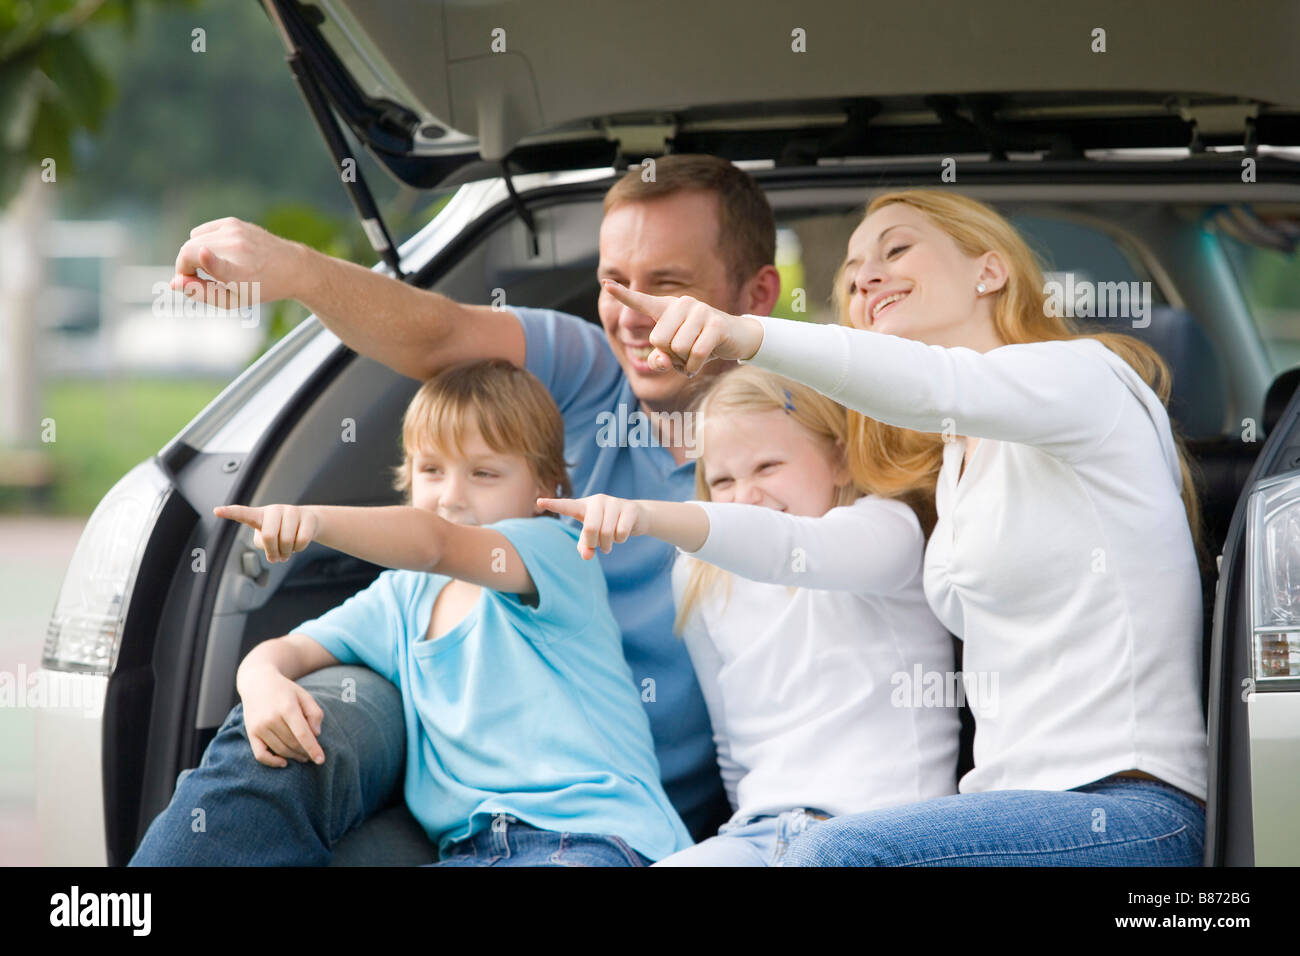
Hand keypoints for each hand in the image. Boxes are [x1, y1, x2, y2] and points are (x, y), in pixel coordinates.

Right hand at [172, 217, 306, 307]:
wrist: (291, 267)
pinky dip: (201, 243)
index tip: (203, 255)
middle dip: (185, 267)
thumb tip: (174, 283)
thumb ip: (201, 293)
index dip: (210, 261)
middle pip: (187, 252)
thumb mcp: (233, 300)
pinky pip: (200, 232)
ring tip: (212, 268)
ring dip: (193, 255)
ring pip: (192, 240)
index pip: (222, 265)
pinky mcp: (232, 222)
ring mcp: (234, 231)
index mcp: (240, 273)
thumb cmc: (260, 288)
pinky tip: (218, 253)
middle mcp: (237, 249)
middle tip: (198, 280)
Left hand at [214, 503, 318, 562]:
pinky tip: (298, 545)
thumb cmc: (281, 531)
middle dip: (274, 552)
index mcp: (260, 515)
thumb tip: (274, 554)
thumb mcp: (267, 537)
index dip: (230, 513)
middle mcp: (275, 510)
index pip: (243, 513)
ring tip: (287, 551)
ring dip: (287, 553)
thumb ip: (264, 544)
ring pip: (287, 541)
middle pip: (269, 536)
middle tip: (277, 557)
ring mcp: (292, 511)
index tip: (216, 511)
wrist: (308, 521)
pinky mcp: (307, 516)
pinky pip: (301, 541)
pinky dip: (299, 549)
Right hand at [237, 665, 325, 767]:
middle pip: (292, 743)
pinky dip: (272, 762)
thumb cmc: (285, 690)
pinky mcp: (250, 733)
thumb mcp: (305, 695)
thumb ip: (315, 713)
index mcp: (287, 707)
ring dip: (293, 756)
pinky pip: (260, 755)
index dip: (313, 748)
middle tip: (312, 754)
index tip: (321, 760)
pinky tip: (283, 762)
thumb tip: (316, 734)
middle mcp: (271, 718)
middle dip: (305, 752)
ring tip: (302, 756)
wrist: (257, 682)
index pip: (302, 734)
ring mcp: (259, 727)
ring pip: (280, 750)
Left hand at [537, 494, 649, 558]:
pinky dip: (621, 540)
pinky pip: (621, 532)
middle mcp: (597, 501)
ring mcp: (614, 503)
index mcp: (584, 506)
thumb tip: (587, 556)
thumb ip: (585, 546)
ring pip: (607, 533)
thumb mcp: (593, 536)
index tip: (539, 501)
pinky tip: (622, 534)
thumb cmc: (608, 525)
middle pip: (590, 528)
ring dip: (608, 544)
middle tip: (598, 546)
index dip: (553, 504)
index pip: (567, 505)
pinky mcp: (629, 509)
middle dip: (594, 543)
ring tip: (610, 543)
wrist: (636, 516)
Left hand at [601, 279, 764, 375]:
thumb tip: (660, 360)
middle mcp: (682, 304)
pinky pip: (696, 354)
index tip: (605, 284)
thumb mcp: (676, 356)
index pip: (641, 302)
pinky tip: (701, 363)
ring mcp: (700, 311)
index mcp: (667, 308)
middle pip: (659, 340)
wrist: (736, 338)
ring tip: (695, 355)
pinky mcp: (716, 324)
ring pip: (678, 348)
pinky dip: (695, 366)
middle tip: (684, 353)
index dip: (623, 295)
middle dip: (670, 355)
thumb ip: (660, 360)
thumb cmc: (699, 345)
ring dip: (685, 362)